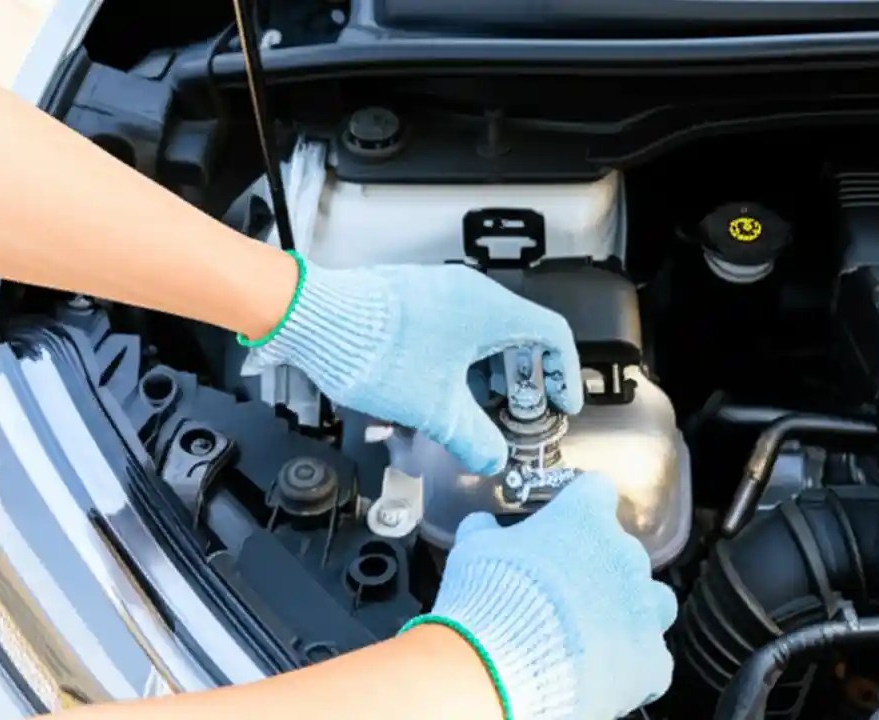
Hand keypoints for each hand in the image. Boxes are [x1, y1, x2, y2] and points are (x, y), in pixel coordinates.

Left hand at [241, 259, 582, 473]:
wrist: (314, 319)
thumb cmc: (375, 350)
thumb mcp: (435, 410)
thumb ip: (472, 439)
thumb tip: (491, 458)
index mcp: (490, 310)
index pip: (552, 335)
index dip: (564, 375)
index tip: (562, 402)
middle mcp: (468, 293)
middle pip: (521, 334)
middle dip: (524, 379)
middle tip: (521, 412)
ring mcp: (438, 293)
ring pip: (484, 331)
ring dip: (491, 371)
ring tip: (479, 408)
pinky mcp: (411, 300)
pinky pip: (454, 327)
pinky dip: (462, 360)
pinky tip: (443, 390)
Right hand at [419, 474, 677, 719]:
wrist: (505, 665)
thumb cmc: (489, 595)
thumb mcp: (473, 550)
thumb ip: (485, 531)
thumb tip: (482, 523)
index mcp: (585, 517)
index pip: (596, 491)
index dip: (579, 507)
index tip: (564, 524)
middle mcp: (625, 554)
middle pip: (623, 552)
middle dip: (597, 570)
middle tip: (563, 594)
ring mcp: (644, 607)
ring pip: (653, 601)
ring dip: (630, 611)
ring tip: (594, 632)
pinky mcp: (651, 658)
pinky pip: (649, 658)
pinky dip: (630, 662)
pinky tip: (599, 670)